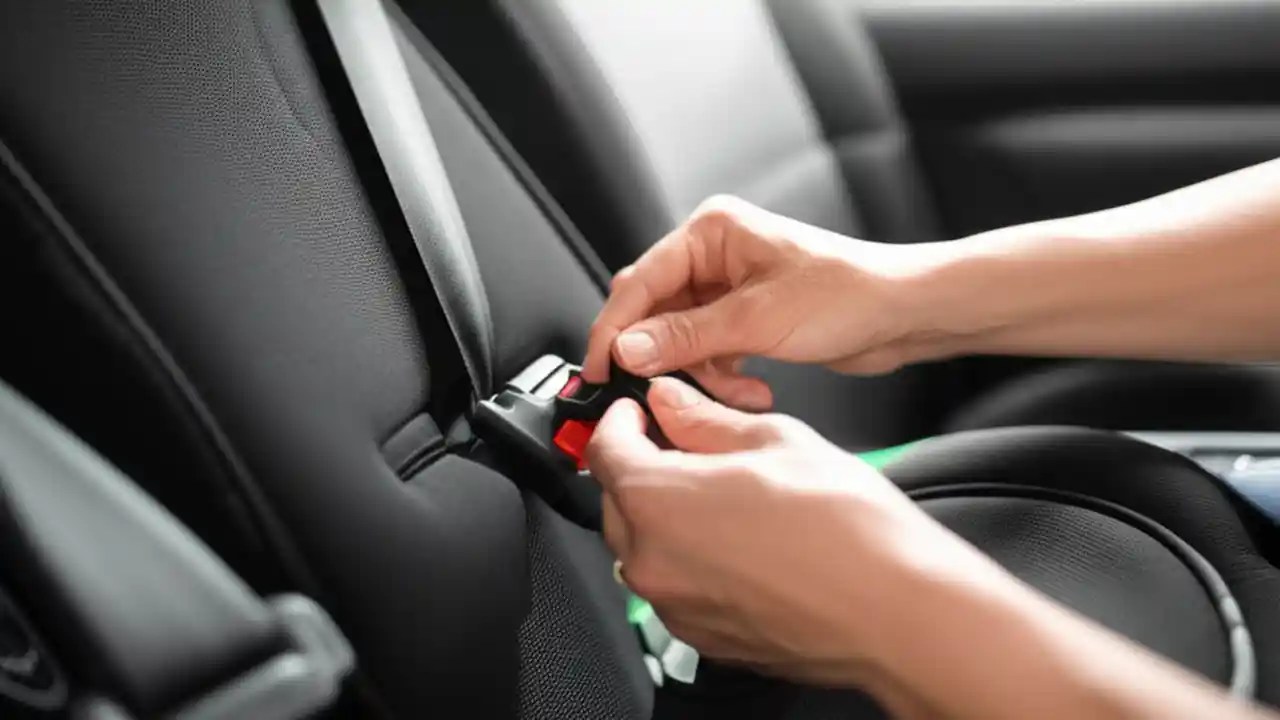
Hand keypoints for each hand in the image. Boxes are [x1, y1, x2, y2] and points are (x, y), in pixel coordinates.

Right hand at [582, 195, 943, 408]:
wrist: (904, 314)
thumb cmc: (849, 294)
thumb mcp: (756, 319)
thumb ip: (684, 337)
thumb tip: (627, 350)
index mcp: (712, 232)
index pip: (639, 282)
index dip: (614, 330)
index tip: (600, 371)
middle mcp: (716, 254)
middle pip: (656, 312)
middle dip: (662, 357)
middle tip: (657, 392)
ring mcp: (730, 287)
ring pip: (681, 339)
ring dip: (700, 372)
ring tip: (732, 390)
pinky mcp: (746, 316)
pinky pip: (709, 351)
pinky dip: (721, 375)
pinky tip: (750, 387)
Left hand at [586, 377, 1005, 713]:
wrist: (897, 611)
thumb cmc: (849, 529)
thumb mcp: (774, 440)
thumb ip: (705, 420)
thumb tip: (670, 402)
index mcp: (660, 504)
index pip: (604, 450)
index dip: (619, 420)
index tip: (639, 410)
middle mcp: (654, 563)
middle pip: (616, 501)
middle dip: (640, 466)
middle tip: (682, 443)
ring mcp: (676, 608)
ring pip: (642, 548)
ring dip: (662, 515)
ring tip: (720, 493)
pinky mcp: (703, 638)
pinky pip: (673, 587)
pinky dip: (687, 558)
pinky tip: (738, 540)